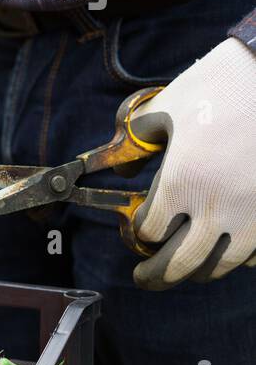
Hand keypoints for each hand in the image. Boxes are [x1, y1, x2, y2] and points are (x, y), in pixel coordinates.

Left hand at [130, 38, 255, 288]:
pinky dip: (238, 259)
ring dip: (196, 271)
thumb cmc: (220, 86)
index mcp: (182, 182)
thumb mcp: (167, 106)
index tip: (139, 227)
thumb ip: (137, 138)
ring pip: (220, 264)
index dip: (139, 231)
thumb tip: (122, 165)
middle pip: (179, 262)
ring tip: (184, 270)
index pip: (150, 230)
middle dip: (155, 275)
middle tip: (142, 278)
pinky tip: (227, 252)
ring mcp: (253, 214)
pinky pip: (254, 255)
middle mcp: (218, 206)